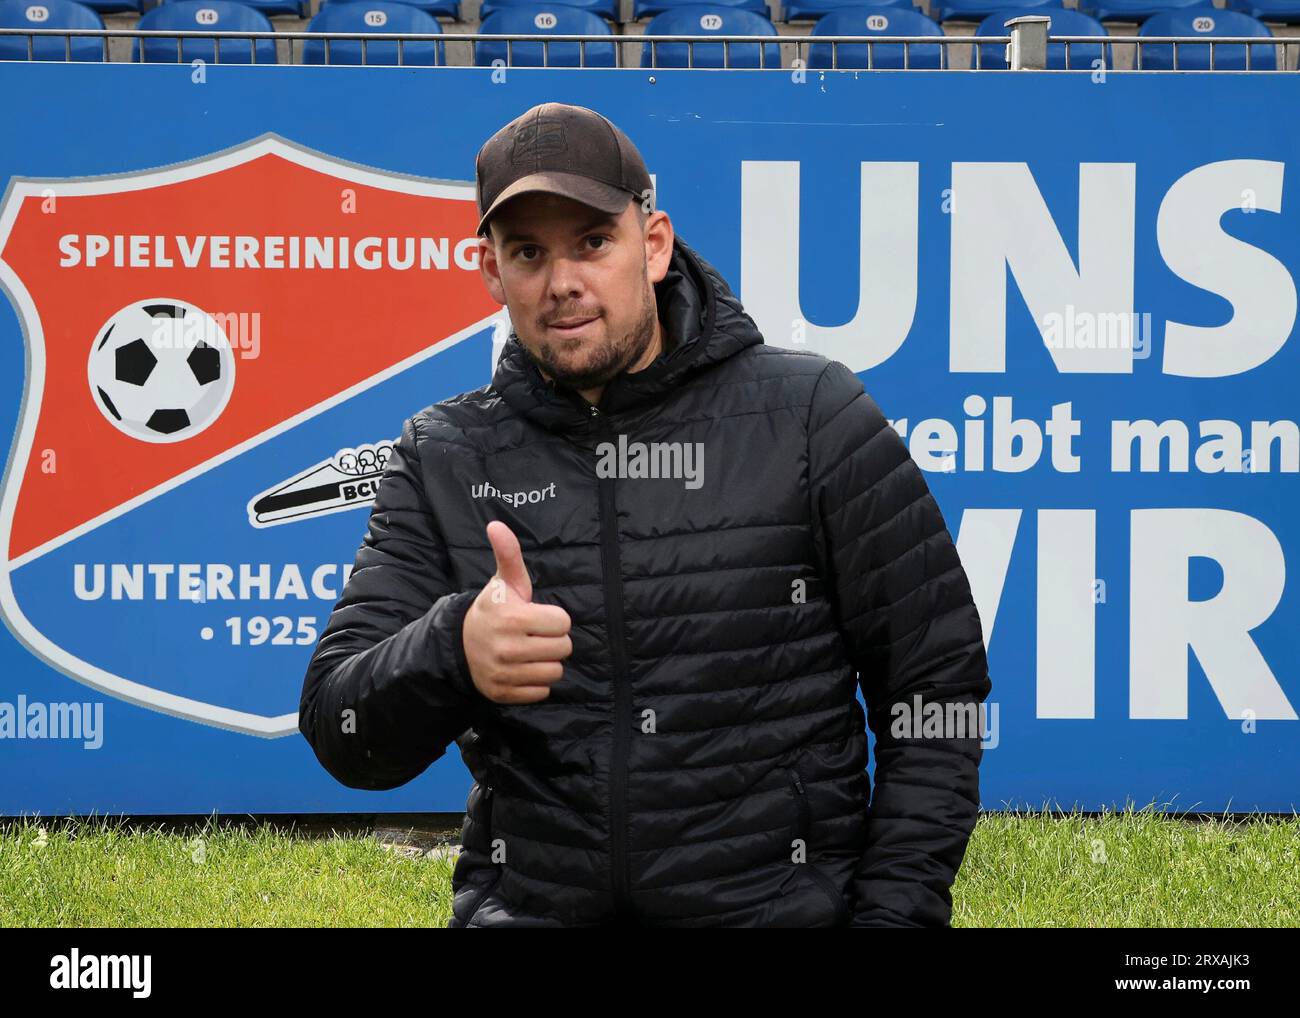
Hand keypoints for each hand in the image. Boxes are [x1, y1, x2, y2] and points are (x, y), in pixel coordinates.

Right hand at [462, 520, 572, 703]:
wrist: (460, 645)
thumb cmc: (493, 609)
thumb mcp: (503, 582)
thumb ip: (508, 554)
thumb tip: (496, 525)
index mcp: (512, 618)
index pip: (563, 623)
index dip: (554, 619)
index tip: (536, 616)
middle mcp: (508, 649)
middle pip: (563, 648)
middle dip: (553, 640)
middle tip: (534, 634)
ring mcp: (505, 674)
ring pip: (555, 672)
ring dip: (547, 662)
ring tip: (530, 651)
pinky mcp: (504, 694)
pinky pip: (542, 692)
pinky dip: (536, 682)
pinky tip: (522, 669)